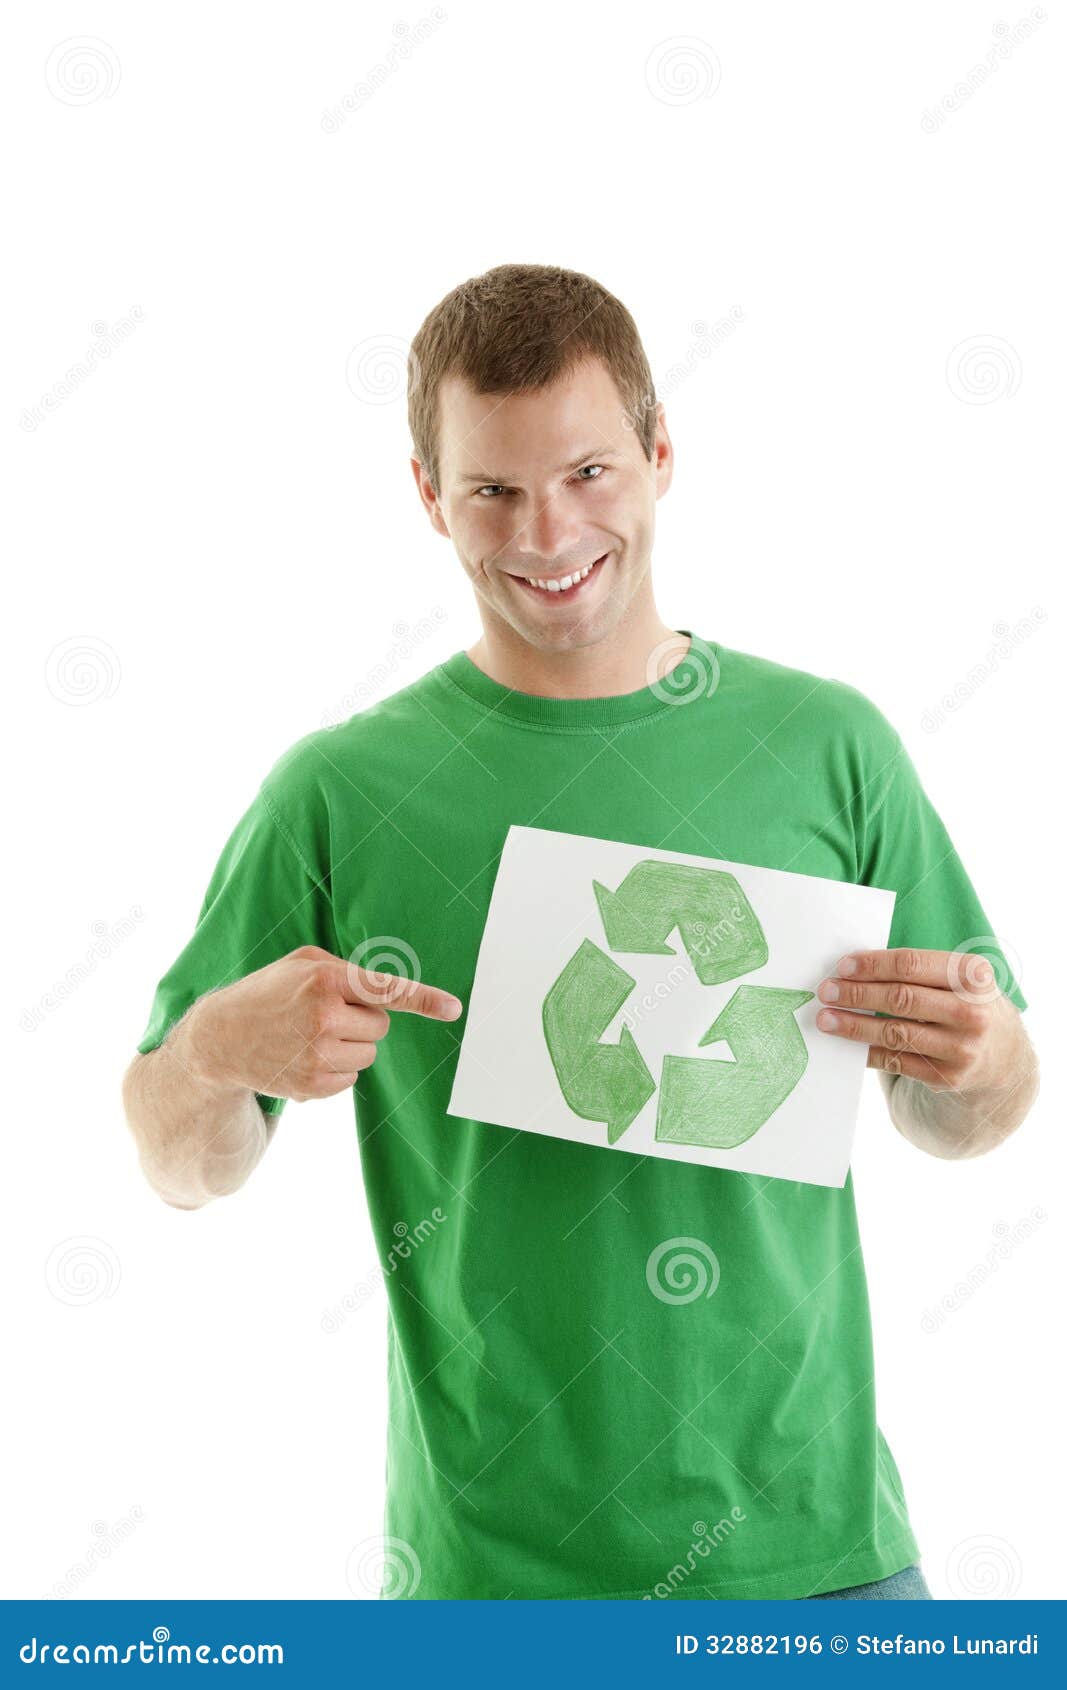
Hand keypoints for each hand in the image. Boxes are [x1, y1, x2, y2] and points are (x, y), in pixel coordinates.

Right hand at [180, 945, 463, 1102]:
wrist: (220, 1038)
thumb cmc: (270, 992)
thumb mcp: (303, 963)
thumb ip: (348, 970)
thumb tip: (392, 993)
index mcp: (325, 978)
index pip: (385, 988)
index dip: (424, 999)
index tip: (454, 1009)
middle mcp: (324, 1016)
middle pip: (381, 1025)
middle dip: (361, 1020)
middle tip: (322, 1014)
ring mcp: (317, 1054)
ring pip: (369, 1055)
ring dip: (350, 1047)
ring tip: (310, 1036)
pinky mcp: (312, 1085)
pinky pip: (351, 1080)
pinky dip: (336, 1070)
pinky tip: (304, 1058)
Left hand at [814, 947, 1019, 1093]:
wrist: (1004, 1056)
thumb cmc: (965, 1003)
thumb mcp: (959, 978)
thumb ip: (918, 970)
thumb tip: (854, 969)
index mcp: (972, 976)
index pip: (912, 965)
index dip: (873, 965)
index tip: (843, 966)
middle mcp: (972, 1012)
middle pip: (901, 998)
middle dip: (857, 994)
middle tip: (826, 991)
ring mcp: (962, 1048)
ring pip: (895, 1033)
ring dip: (854, 1025)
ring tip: (826, 1019)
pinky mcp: (948, 1077)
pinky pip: (897, 1061)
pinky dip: (867, 1051)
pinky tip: (847, 1043)